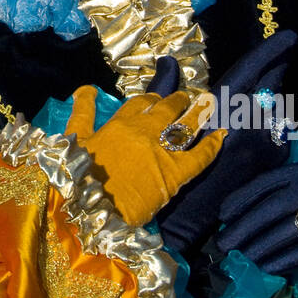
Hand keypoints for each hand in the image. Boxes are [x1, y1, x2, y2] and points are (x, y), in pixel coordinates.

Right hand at [80, 87, 224, 228]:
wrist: (93, 208)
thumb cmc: (79, 175)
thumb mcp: (75, 139)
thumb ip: (82, 112)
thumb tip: (86, 89)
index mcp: (121, 122)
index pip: (141, 102)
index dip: (151, 98)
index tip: (157, 98)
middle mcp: (145, 131)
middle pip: (167, 108)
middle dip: (178, 100)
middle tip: (186, 97)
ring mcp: (163, 150)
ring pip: (187, 125)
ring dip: (199, 112)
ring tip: (209, 103)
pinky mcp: (177, 173)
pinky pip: (201, 155)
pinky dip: (213, 144)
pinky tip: (222, 135)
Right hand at [155, 30, 297, 254]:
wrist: (178, 224)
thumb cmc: (156, 172)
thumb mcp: (155, 128)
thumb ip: (163, 91)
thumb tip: (168, 61)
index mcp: (217, 114)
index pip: (250, 73)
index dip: (271, 52)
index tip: (290, 37)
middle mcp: (245, 129)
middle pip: (270, 88)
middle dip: (278, 68)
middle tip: (286, 51)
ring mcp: (260, 150)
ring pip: (274, 112)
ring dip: (273, 97)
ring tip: (272, 83)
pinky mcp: (265, 168)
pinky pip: (274, 137)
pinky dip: (270, 124)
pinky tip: (264, 121)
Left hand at [218, 160, 297, 281]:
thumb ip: (278, 201)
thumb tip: (231, 221)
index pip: (268, 181)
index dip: (241, 197)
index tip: (222, 216)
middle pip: (274, 205)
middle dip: (245, 226)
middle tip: (224, 244)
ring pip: (287, 229)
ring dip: (259, 247)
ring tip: (241, 259)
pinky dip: (281, 260)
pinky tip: (265, 269)